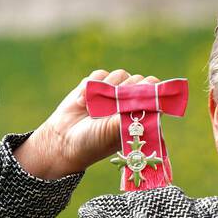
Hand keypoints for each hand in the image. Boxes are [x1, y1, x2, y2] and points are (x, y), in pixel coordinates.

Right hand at [14, 69, 160, 179]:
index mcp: (139, 116)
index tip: (142, 92)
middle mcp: (129, 103)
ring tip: (94, 108)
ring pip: (120, 74)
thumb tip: (147, 97)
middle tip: (114, 103)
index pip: (154, 94)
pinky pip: (99, 74)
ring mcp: (112, 93)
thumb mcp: (115, 131)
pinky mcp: (95, 85)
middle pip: (139, 80)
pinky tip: (83, 103)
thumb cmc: (94, 142)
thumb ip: (131, 113)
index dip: (150, 89)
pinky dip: (91, 86)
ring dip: (107, 88)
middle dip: (127, 88)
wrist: (63, 140)